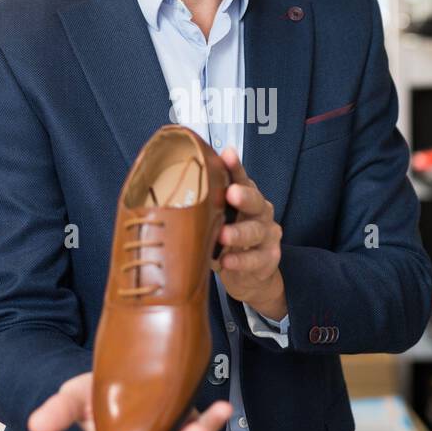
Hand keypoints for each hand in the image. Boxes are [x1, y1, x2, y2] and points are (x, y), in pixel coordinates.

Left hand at [211, 148, 285, 319]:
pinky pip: (255, 258)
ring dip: (238, 233)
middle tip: (231, 194)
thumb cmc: (227, 241)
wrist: (250, 276)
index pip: (241, 178)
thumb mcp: (214, 222)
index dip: (235, 167)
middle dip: (244, 196)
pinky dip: (240, 260)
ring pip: (255, 231)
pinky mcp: (268, 258)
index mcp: (246, 197)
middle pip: (255, 201)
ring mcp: (267, 235)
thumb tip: (162, 192)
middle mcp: (260, 212)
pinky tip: (226, 261)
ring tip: (222, 235)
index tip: (227, 154)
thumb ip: (202, 208)